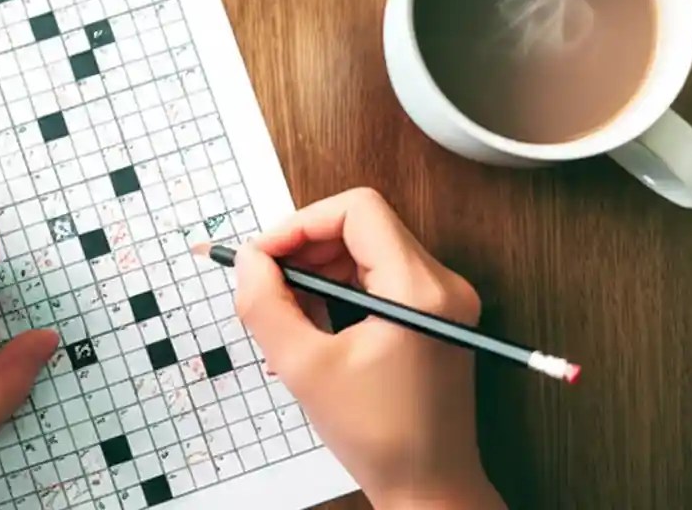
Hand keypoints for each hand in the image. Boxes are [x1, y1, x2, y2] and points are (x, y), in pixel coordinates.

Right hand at [234, 189, 503, 508]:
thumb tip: (249, 260)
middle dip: (305, 249)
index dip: (301, 224)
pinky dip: (340, 288)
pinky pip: (379, 277)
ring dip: (319, 270)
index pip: (357, 210)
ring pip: (367, 250)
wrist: (429, 487)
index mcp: (419, 290)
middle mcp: (440, 284)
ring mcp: (442, 300)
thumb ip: (266, 305)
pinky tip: (314, 323)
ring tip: (287, 311)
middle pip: (361, 226)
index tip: (264, 255)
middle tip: (265, 283)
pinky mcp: (435, 315)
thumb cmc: (380, 437)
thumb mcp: (304, 368)